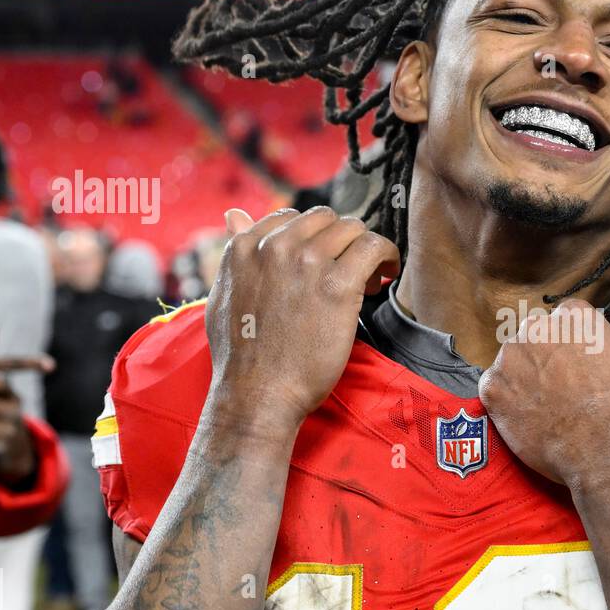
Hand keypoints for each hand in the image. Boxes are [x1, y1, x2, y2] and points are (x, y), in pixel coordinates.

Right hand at [204, 206, 399, 436]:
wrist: (257, 394)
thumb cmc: (241, 356)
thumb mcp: (223, 295)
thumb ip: (234, 252)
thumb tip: (234, 216)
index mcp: (246, 246)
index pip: (291, 218)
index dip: (312, 239)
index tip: (322, 263)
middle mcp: (277, 246)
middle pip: (326, 219)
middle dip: (341, 241)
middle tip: (349, 271)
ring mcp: (309, 262)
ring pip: (352, 229)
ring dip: (364, 249)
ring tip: (367, 279)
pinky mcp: (339, 284)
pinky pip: (374, 247)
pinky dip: (386, 257)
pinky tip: (385, 276)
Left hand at [479, 268, 609, 485]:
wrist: (604, 452)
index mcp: (572, 315)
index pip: (570, 321)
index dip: (583, 348)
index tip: (593, 370)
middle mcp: (535, 327)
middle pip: (540, 338)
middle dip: (552, 359)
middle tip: (573, 391)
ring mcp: (510, 358)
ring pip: (517, 362)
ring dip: (529, 378)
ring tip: (553, 406)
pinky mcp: (492, 390)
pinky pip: (495, 388)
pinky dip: (509, 400)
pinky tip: (532, 416)